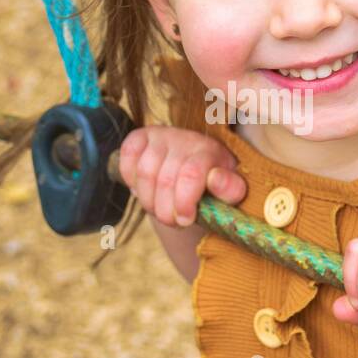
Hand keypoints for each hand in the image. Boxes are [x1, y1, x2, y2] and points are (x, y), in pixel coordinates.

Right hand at [118, 125, 246, 227]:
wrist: (194, 168)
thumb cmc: (213, 184)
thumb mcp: (230, 189)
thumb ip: (230, 188)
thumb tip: (215, 179)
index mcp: (209, 150)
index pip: (191, 174)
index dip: (184, 202)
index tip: (185, 220)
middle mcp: (184, 138)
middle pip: (165, 179)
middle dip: (166, 211)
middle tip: (173, 221)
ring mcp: (160, 135)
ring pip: (145, 173)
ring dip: (148, 201)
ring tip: (159, 210)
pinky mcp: (140, 137)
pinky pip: (127, 158)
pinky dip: (130, 180)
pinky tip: (142, 191)